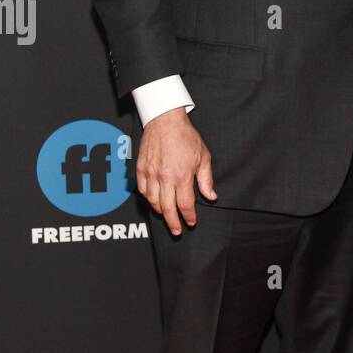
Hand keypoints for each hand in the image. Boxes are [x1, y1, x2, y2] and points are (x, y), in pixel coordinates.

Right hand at [136, 108, 216, 234]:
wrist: (165, 121)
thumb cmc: (186, 137)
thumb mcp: (203, 157)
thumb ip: (206, 180)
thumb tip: (211, 197)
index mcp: (181, 176)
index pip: (185, 205)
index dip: (189, 217)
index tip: (191, 222)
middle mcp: (164, 178)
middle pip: (167, 209)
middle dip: (173, 223)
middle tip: (177, 231)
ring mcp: (150, 174)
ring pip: (152, 201)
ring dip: (160, 211)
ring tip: (166, 215)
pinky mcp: (141, 169)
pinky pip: (142, 190)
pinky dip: (147, 199)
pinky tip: (154, 201)